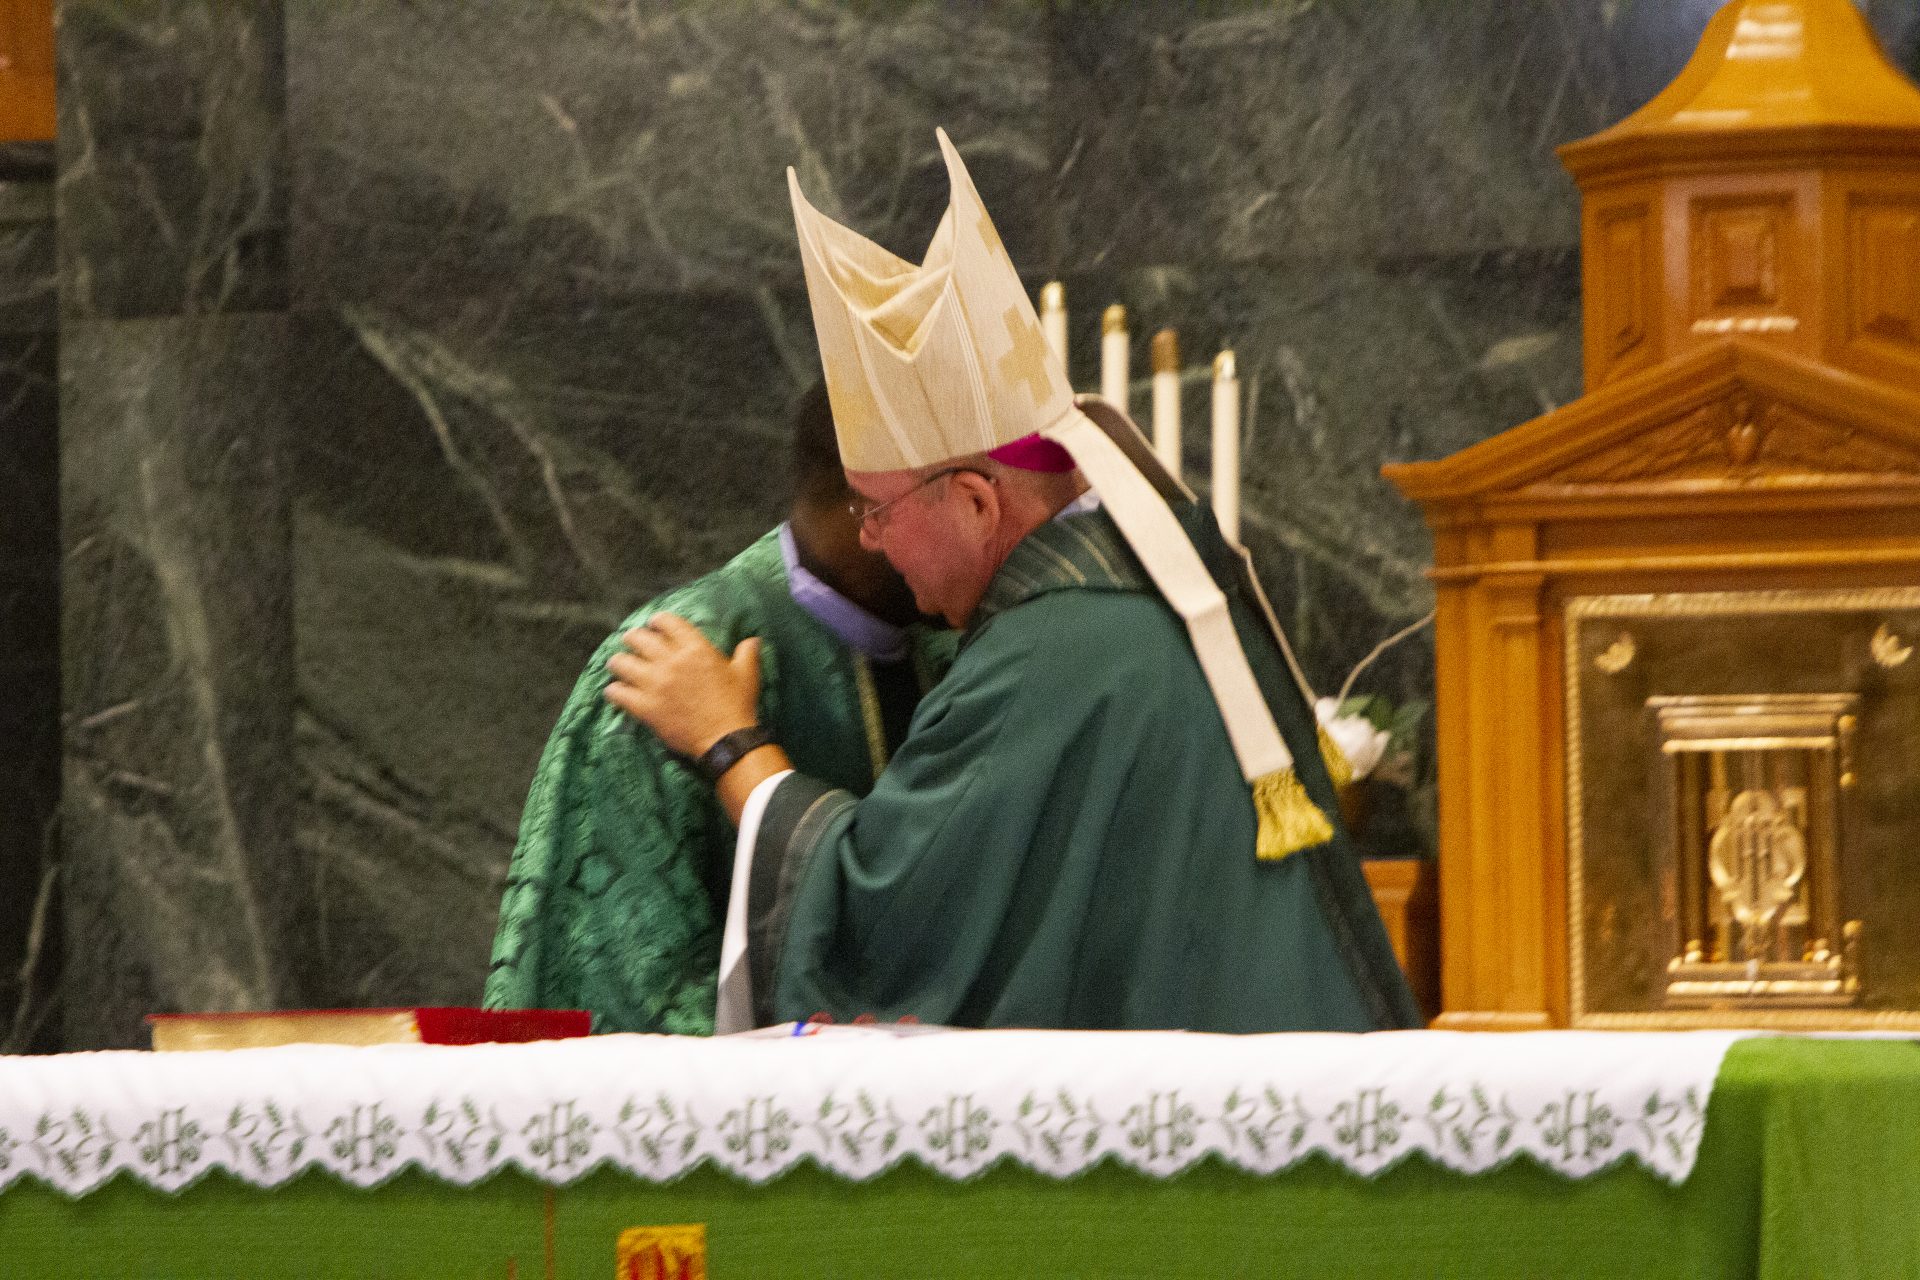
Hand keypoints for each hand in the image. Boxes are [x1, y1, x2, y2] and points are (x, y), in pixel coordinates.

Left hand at [605, 614, 762, 758]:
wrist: (727, 739)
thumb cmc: (738, 705)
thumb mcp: (747, 674)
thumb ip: (747, 653)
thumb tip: (753, 640)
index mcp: (695, 649)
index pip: (667, 622)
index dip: (657, 621)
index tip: (653, 625)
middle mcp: (671, 661)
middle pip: (638, 638)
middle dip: (632, 638)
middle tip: (632, 643)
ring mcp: (655, 684)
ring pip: (621, 663)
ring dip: (618, 663)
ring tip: (618, 666)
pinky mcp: (645, 707)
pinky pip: (617, 693)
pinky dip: (614, 691)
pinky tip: (615, 692)